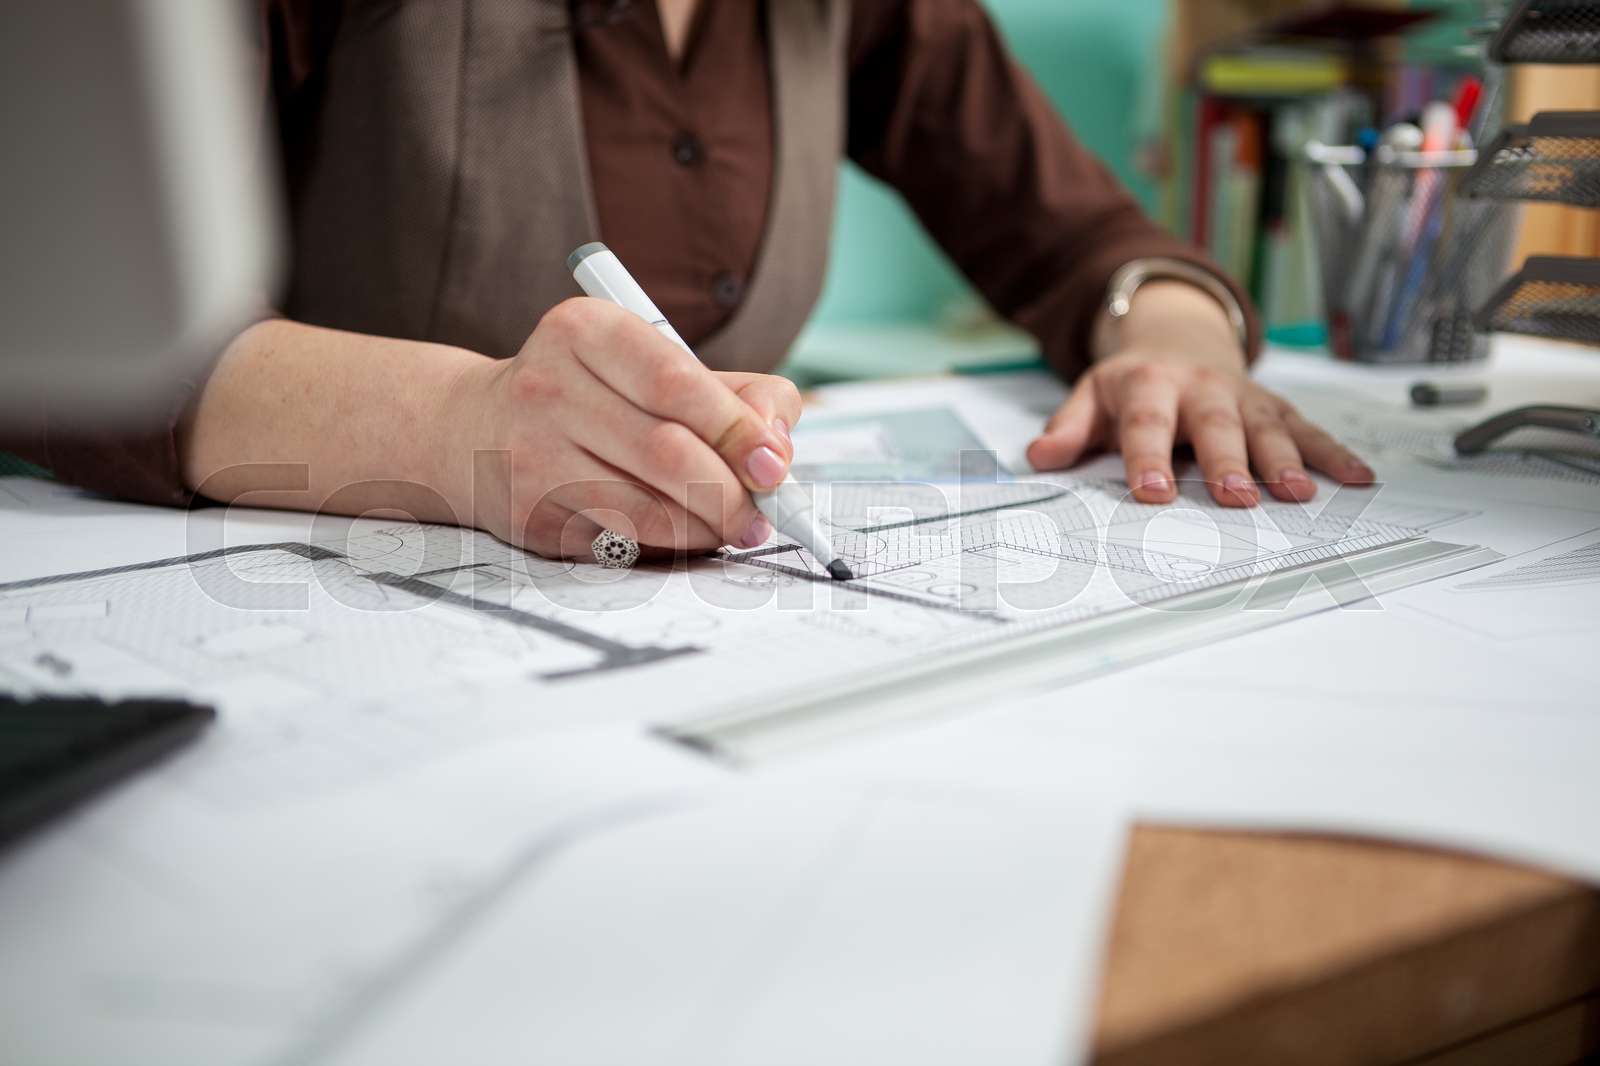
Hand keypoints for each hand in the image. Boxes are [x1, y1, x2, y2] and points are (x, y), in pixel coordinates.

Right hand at [446, 298, 799, 558]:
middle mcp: (548, 385)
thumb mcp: (655, 365)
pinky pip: (623, 540)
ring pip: (648, 507)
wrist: (473, 429)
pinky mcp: (530, 513)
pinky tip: (685, 534)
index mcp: (586, 330)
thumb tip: (779, 451)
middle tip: (762, 514)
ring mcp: (532, 452)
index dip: (737, 429)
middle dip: (731, 492)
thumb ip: (735, 393)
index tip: (774, 465)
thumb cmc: (592, 395)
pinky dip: (671, 544)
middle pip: (668, 452)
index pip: (676, 381)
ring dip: (707, 527)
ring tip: (731, 526)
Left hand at [1025, 282, 1373, 506]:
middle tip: (1235, 496)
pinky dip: (1334, 453)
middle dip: (1227, 461)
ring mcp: (1244, 397)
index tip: (1150, 493)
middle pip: (1215, 426)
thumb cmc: (1132, 385)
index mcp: (1149, 385)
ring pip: (1267, 428)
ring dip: (1286, 460)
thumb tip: (1039, 456)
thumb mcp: (1089, 397)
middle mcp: (1202, 388)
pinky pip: (1309, 430)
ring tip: (1297, 493)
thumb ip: (1067, 429)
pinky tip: (1357, 478)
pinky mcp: (1275, 409)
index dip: (1147, 457)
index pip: (1147, 424)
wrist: (1179, 341)